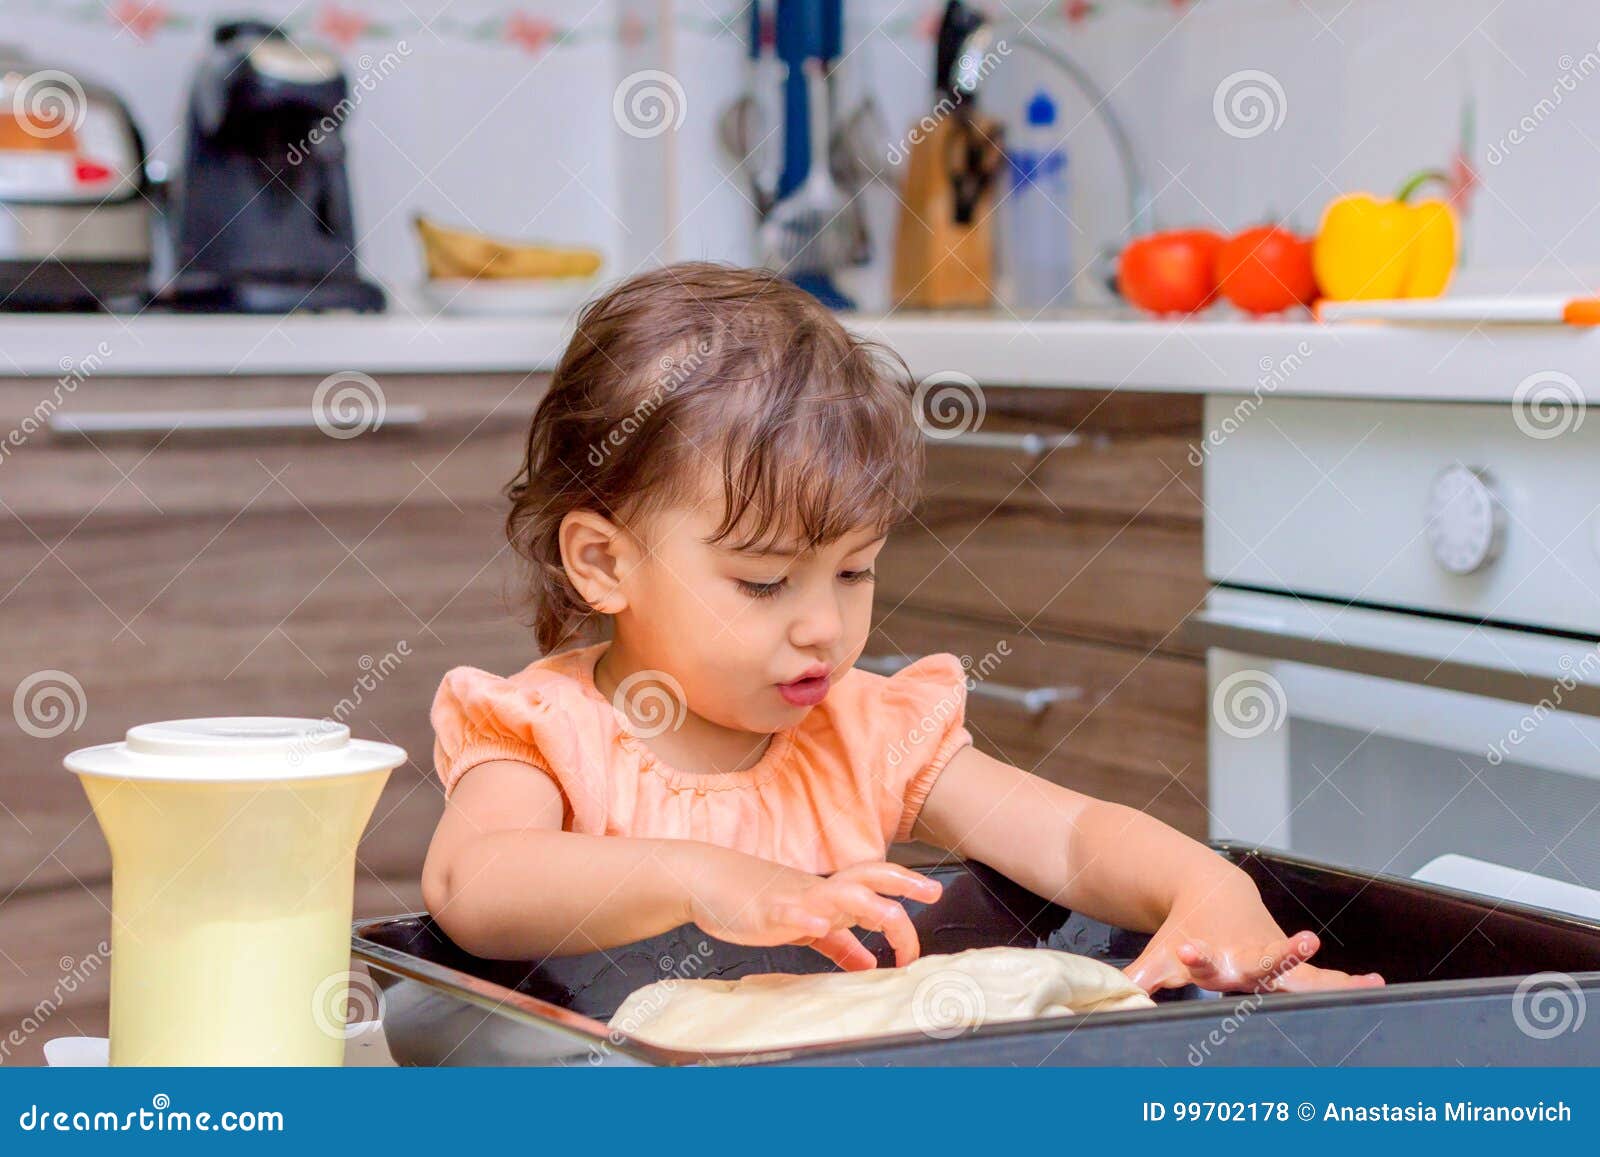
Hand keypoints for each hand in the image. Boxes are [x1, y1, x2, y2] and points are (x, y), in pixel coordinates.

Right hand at [685, 854, 942, 970]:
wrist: (707, 880)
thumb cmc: (755, 899)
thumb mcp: (804, 922)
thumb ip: (838, 943)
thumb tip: (869, 962)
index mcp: (830, 893)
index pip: (876, 882)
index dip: (906, 887)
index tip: (932, 899)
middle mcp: (819, 891)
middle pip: (868, 877)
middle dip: (903, 883)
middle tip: (931, 892)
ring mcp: (795, 899)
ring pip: (839, 893)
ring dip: (869, 905)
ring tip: (893, 919)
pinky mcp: (767, 911)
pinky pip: (789, 913)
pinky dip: (805, 920)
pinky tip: (817, 927)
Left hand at [1124, 871, 1386, 995]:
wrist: (1211, 892)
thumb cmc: (1187, 930)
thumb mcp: (1161, 954)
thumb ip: (1144, 976)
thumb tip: (1118, 992)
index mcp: (1211, 955)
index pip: (1201, 957)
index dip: (1193, 955)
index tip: (1186, 948)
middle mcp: (1245, 957)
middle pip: (1263, 962)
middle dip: (1279, 957)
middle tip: (1302, 942)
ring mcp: (1271, 958)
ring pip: (1299, 967)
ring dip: (1320, 966)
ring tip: (1344, 962)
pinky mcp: (1290, 963)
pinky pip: (1321, 977)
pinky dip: (1345, 981)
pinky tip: (1376, 983)